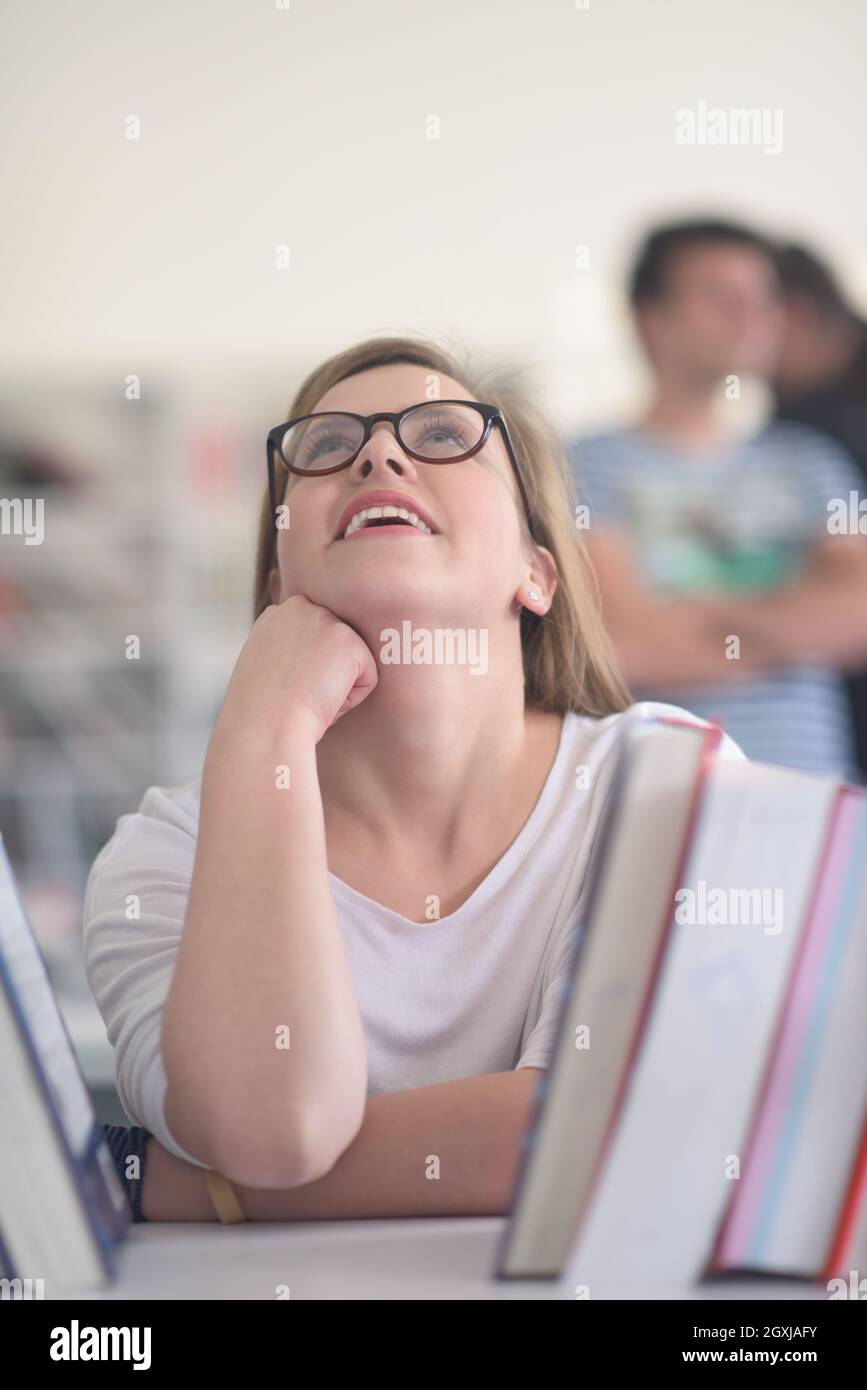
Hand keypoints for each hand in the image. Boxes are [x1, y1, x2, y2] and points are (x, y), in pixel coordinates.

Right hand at [212, 594, 378, 744]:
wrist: (265, 724)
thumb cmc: (262, 711)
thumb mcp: (266, 665)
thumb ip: (288, 649)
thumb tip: (314, 660)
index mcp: (278, 613)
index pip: (313, 639)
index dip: (305, 670)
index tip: (286, 686)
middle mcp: (301, 608)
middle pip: (335, 649)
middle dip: (322, 675)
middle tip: (296, 693)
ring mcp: (325, 620)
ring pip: (351, 663)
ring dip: (335, 687)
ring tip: (307, 697)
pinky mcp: (349, 641)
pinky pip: (367, 678)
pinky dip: (351, 699)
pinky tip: (322, 700)